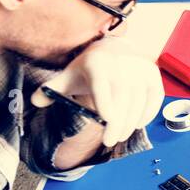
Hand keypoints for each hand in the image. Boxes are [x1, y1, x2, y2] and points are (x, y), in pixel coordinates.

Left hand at [31, 37, 163, 147]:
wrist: (114, 49)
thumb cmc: (89, 69)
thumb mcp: (69, 76)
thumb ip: (52, 90)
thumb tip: (35, 100)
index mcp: (97, 63)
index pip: (102, 84)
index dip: (106, 101)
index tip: (107, 120)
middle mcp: (122, 63)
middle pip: (123, 98)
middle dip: (118, 122)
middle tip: (110, 140)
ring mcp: (140, 68)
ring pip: (139, 101)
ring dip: (131, 122)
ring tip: (121, 134)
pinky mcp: (153, 75)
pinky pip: (154, 98)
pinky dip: (147, 113)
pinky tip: (137, 124)